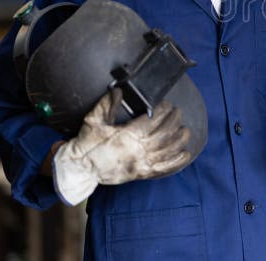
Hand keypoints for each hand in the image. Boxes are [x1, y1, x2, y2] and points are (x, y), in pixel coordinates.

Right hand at [53, 87, 190, 205]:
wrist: (80, 168)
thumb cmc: (86, 144)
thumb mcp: (93, 120)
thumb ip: (106, 104)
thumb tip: (118, 90)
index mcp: (126, 136)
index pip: (152, 121)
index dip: (162, 111)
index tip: (167, 105)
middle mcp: (137, 150)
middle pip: (164, 135)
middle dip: (174, 122)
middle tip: (178, 113)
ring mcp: (140, 164)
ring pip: (167, 151)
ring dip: (179, 140)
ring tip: (186, 131)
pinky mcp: (141, 174)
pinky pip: (163, 169)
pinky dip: (176, 162)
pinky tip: (185, 154)